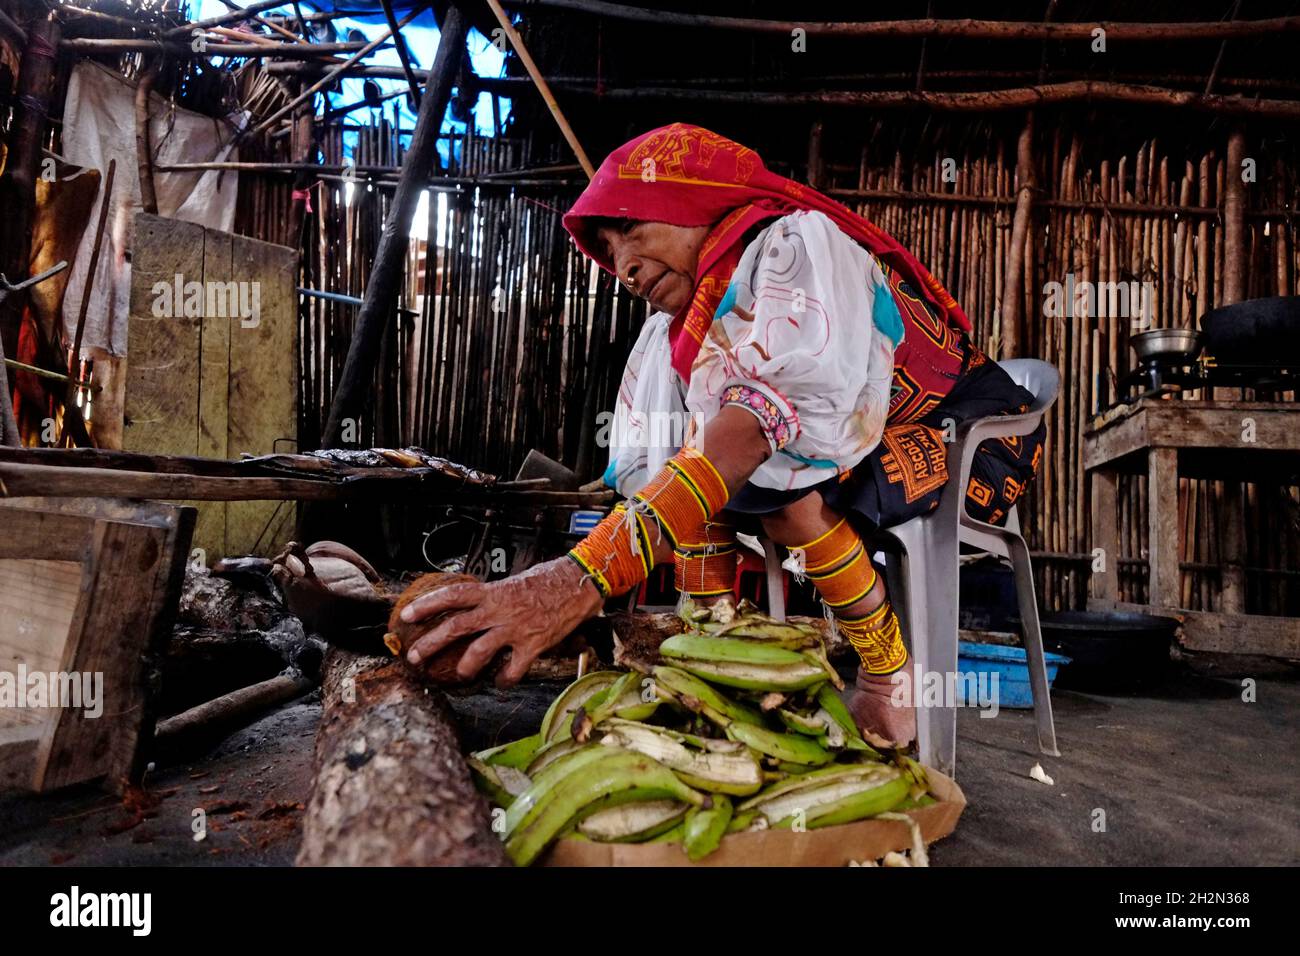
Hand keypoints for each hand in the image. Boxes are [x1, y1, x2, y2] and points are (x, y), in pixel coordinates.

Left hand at [398, 557, 603, 686]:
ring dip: (465, 666)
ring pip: (479, 651)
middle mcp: (499, 610)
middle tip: (414, 656)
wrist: (578, 583)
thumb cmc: (547, 580)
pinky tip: (501, 682)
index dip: (428, 605)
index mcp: (492, 592)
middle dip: (432, 643)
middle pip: (456, 626)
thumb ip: (492, 598)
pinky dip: (504, 679)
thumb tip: (473, 609)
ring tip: (459, 674)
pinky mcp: (533, 645)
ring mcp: (515, 628)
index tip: (407, 615)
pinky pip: (513, 669)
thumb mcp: (512, 583)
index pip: (453, 596)